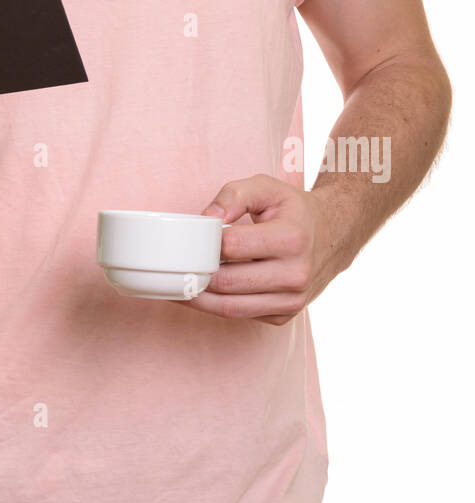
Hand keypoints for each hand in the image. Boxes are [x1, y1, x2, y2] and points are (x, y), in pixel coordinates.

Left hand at [171, 174, 344, 324]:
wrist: (333, 235)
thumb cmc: (293, 210)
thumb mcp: (266, 187)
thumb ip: (233, 195)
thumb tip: (205, 220)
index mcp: (291, 238)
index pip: (232, 247)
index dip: (203, 245)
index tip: (183, 242)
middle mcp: (295, 274)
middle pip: (227, 283)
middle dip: (194, 276)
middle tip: (168, 268)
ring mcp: (292, 300)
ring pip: (230, 308)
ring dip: (197, 300)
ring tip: (174, 286)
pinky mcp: (285, 315)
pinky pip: (241, 315)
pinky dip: (215, 307)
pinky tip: (199, 294)